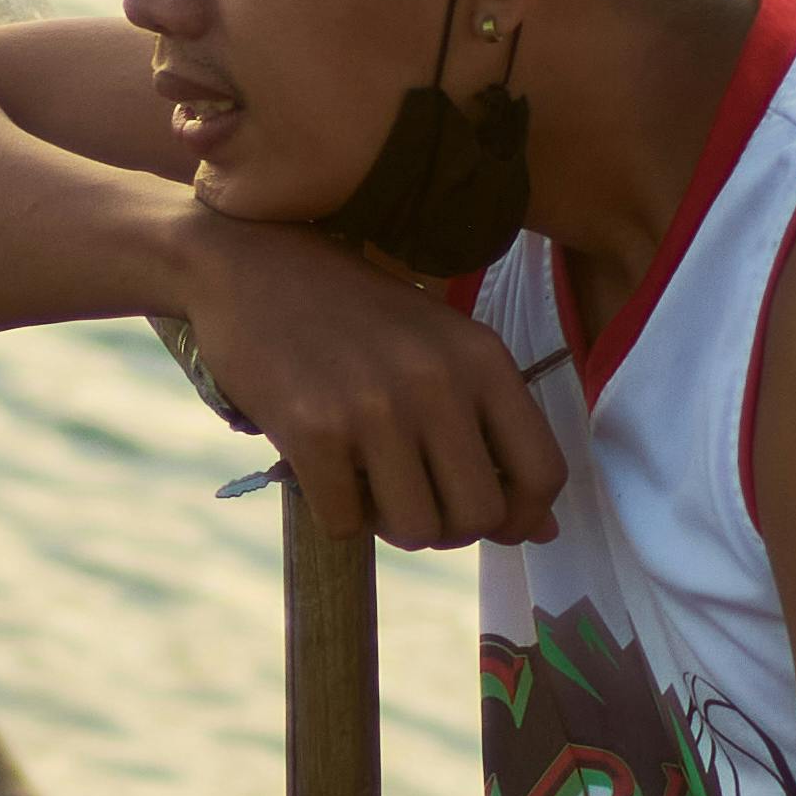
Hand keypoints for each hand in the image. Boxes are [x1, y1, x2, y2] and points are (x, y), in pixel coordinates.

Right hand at [180, 222, 564, 552]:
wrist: (249, 263)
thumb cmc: (352, 313)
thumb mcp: (438, 349)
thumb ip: (492, 429)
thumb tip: (545, 531)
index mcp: (482, 358)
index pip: (543, 474)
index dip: (521, 518)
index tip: (489, 519)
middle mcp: (438, 381)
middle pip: (478, 517)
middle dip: (446, 527)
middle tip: (411, 498)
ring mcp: (375, 406)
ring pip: (415, 531)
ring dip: (389, 526)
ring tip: (367, 483)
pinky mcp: (313, 430)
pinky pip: (346, 525)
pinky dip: (336, 514)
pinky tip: (323, 470)